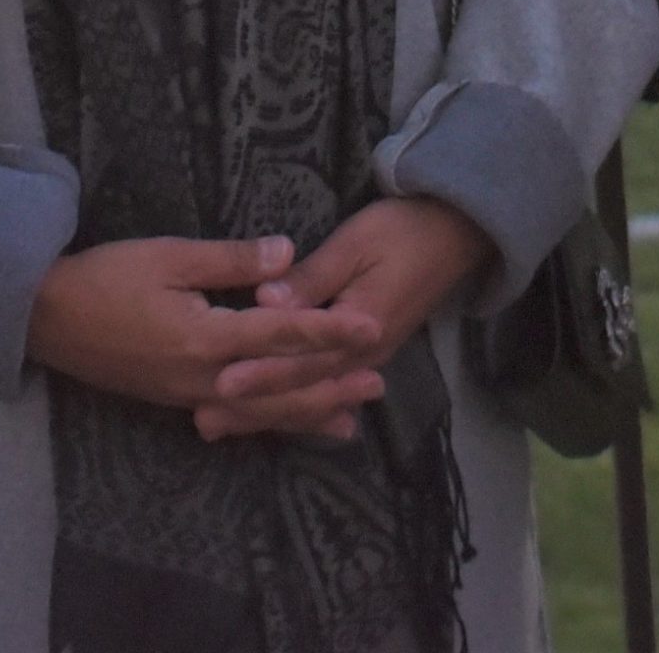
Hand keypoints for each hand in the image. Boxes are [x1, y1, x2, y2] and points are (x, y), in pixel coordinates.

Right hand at [26, 235, 386, 440]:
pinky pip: (238, 415)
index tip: (371, 328)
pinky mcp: (178, 398)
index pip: (280, 335)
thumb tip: (287, 254)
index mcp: (204, 338)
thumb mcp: (169, 256)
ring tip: (353, 415)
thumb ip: (231, 260)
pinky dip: (271, 419)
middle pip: (279, 387)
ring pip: (261, 410)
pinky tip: (291, 422)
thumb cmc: (107, 277)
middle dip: (331, 383)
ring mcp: (189, 395)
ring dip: (308, 411)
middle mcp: (203, 378)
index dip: (329, 331)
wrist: (47, 318)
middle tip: (380, 381)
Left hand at [201, 198, 495, 443]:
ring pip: (309, 396)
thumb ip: (313, 277)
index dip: (262, 372)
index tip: (222, 383)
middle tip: (204, 421)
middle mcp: (362, 357)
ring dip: (266, 413)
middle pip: (301, 389)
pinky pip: (322, 388)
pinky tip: (268, 421)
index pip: (303, 360)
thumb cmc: (402, 231)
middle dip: (253, 407)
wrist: (453, 235)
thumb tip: (265, 299)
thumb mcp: (356, 242)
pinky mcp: (364, 355)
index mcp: (359, 329)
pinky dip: (293, 407)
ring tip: (219, 426)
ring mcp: (365, 360)